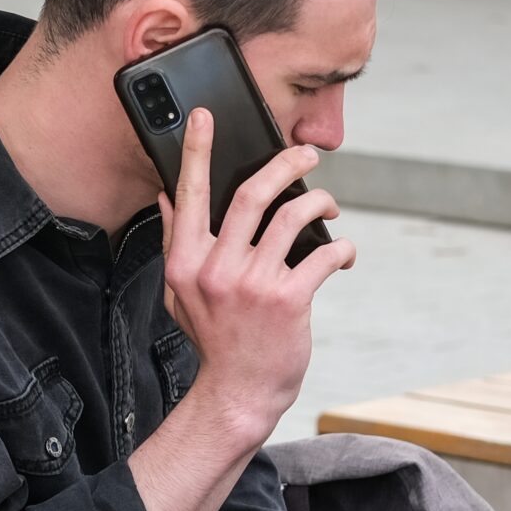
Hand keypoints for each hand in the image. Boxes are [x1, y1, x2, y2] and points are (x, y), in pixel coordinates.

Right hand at [156, 107, 354, 443]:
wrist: (238, 394)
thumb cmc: (214, 341)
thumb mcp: (179, 293)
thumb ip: (175, 244)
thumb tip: (168, 197)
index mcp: (186, 262)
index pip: (189, 194)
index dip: (196, 151)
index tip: (204, 116)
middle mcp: (217, 268)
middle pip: (251, 193)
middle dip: (284, 163)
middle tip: (305, 154)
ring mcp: (253, 283)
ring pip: (293, 217)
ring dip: (319, 202)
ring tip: (329, 207)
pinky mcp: (288, 299)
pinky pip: (323, 255)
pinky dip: (341, 249)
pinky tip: (343, 254)